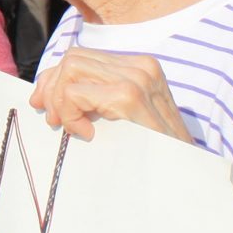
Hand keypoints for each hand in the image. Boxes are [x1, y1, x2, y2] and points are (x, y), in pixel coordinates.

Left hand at [28, 46, 193, 143]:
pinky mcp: (128, 97)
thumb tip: (46, 91)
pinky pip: (74, 93)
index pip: (81, 57)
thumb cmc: (151, 151)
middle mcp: (139, 66)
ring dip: (61, 101)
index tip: (47, 106)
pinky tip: (85, 134)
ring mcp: (136, 78)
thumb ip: (95, 96)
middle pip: (72, 58)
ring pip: (70, 69)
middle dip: (52, 88)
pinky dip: (70, 115)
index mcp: (139, 67)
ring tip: (72, 128)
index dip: (55, 80)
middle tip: (53, 120)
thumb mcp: (122, 116)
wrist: (186, 175)